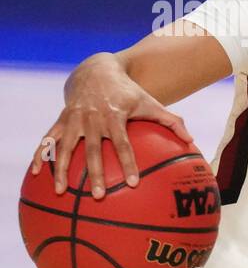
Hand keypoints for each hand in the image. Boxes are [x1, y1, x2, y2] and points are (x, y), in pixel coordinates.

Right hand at [29, 53, 191, 199]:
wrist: (98, 71)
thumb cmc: (129, 92)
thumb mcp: (151, 102)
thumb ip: (171, 121)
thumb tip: (191, 140)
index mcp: (115, 116)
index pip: (122, 144)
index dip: (127, 163)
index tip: (133, 183)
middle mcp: (92, 118)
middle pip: (93, 150)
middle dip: (94, 174)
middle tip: (99, 196)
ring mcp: (74, 119)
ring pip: (65, 147)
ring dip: (62, 169)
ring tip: (61, 191)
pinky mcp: (61, 120)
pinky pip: (48, 139)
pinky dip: (41, 155)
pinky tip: (37, 173)